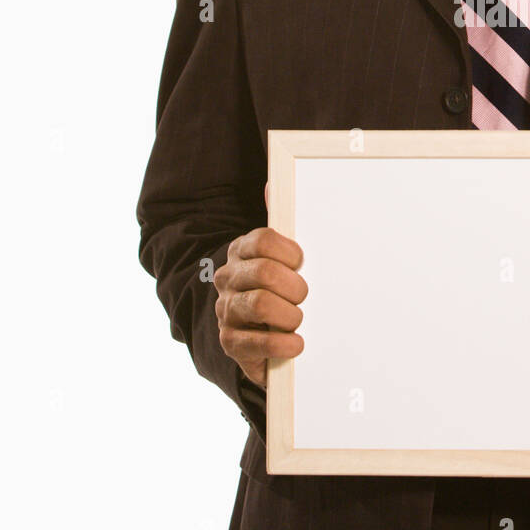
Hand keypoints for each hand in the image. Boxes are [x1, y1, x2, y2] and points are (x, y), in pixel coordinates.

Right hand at [214, 181, 306, 388]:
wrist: (261, 334)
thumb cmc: (279, 289)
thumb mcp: (284, 257)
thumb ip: (282, 223)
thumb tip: (272, 185)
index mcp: (241, 251)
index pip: (262, 239)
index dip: (289, 252)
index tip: (301, 263)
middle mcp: (228, 278)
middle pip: (265, 272)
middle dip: (295, 287)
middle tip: (303, 296)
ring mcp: (226, 310)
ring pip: (261, 304)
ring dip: (290, 315)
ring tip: (297, 320)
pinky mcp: (230, 342)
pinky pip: (255, 342)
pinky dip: (282, 344)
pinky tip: (296, 343)